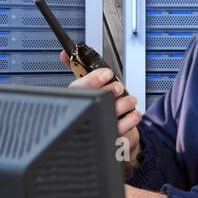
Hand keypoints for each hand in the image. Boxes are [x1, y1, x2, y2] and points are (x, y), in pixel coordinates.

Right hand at [61, 52, 141, 171]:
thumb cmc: (98, 114)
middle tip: (118, 87)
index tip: (106, 74)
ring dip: (126, 102)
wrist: (110, 140)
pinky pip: (125, 128)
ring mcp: (98, 131)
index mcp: (75, 103)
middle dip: (112, 89)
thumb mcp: (87, 92)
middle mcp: (84, 117)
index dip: (93, 80)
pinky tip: (132, 114)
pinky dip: (133, 118)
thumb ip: (78, 72)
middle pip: (97, 100)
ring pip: (113, 113)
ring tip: (128, 101)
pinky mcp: (111, 143)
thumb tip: (64, 54)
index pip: (77, 89)